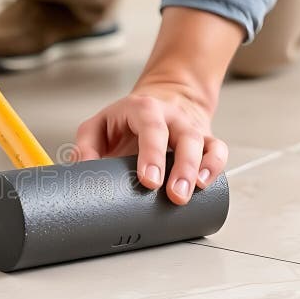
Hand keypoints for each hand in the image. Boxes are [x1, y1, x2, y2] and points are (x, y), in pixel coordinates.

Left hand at [74, 6, 242, 204]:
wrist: (158, 103)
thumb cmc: (125, 121)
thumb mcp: (98, 126)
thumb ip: (85, 146)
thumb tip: (82, 170)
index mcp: (143, 109)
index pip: (151, 127)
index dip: (152, 153)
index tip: (149, 180)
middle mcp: (171, 117)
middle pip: (184, 137)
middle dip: (181, 168)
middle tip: (174, 195)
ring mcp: (190, 129)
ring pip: (203, 144)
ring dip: (198, 171)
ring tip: (188, 195)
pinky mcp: (204, 141)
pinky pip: (217, 150)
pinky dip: (215, 166)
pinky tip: (205, 184)